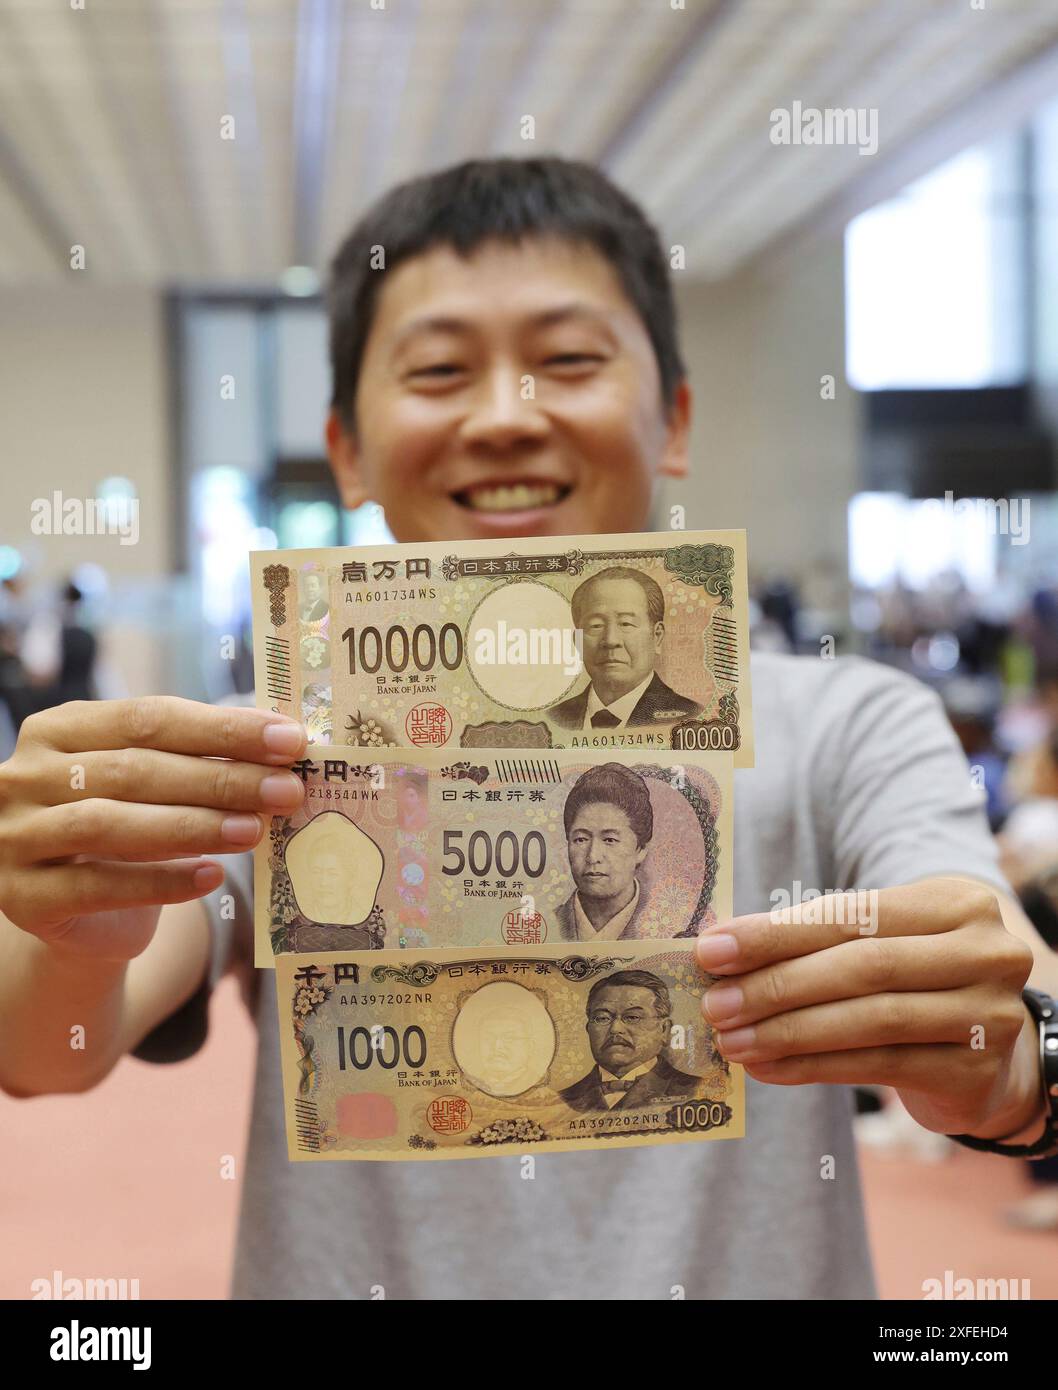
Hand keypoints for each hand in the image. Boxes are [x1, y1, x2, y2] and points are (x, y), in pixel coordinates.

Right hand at [0, 697, 306, 962]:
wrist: (78, 915)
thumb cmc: (128, 832)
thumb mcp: (152, 785)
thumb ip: (197, 760)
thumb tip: (282, 744)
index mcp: (59, 728)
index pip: (148, 717)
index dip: (222, 728)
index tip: (289, 739)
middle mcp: (25, 776)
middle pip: (135, 769)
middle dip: (221, 779)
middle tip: (286, 789)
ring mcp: (15, 836)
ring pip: (112, 824)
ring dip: (193, 826)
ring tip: (255, 830)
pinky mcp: (22, 897)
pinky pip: (97, 887)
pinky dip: (160, 882)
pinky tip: (212, 877)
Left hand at [697, 878, 1037, 1137]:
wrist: (992, 1054)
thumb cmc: (913, 980)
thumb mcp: (879, 942)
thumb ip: (813, 940)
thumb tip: (718, 949)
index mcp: (955, 902)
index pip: (852, 913)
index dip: (776, 932)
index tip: (712, 950)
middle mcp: (985, 953)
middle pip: (862, 966)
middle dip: (777, 985)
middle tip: (716, 1003)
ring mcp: (989, 1016)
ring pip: (870, 1020)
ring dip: (788, 1031)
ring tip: (731, 1040)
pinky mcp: (976, 1072)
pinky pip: (878, 1065)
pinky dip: (812, 1067)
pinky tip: (766, 1067)